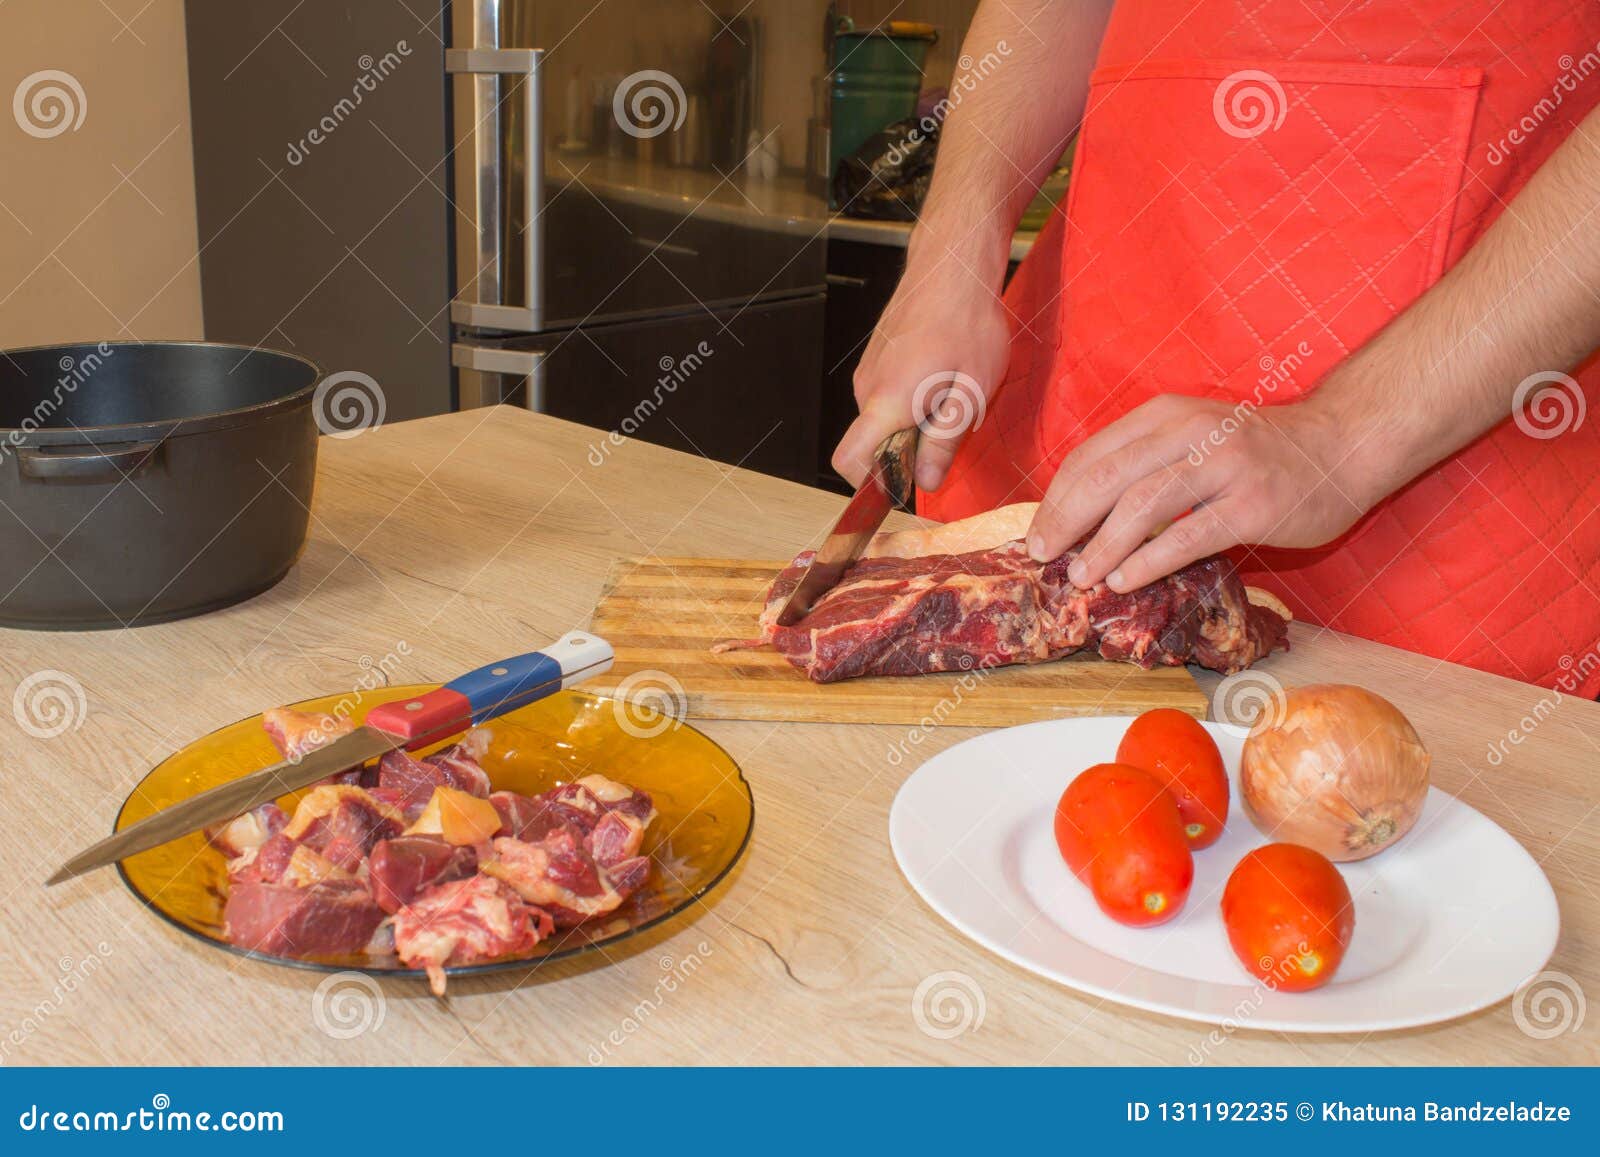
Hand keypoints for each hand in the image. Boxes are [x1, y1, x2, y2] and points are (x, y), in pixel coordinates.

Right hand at [831, 252, 1011, 490]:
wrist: (953, 262)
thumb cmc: (968, 320)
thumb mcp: (972, 392)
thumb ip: (945, 442)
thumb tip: (926, 482)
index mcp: (887, 402)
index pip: (848, 460)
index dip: (869, 484)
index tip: (901, 485)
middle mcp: (867, 388)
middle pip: (871, 443)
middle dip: (906, 449)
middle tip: (951, 426)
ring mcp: (868, 370)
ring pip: (882, 418)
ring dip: (912, 421)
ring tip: (952, 392)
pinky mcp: (876, 358)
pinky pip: (886, 395)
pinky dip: (911, 399)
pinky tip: (943, 375)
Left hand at [1025, 394, 1372, 590]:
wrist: (1343, 444)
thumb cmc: (1260, 450)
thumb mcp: (1195, 436)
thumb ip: (1146, 462)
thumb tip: (1082, 513)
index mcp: (1166, 415)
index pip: (1091, 455)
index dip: (1057, 496)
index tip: (1038, 530)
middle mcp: (1191, 434)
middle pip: (1106, 477)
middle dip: (1065, 521)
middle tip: (1041, 555)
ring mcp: (1224, 467)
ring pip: (1141, 505)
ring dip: (1101, 545)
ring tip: (1079, 576)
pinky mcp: (1253, 506)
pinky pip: (1187, 536)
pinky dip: (1148, 560)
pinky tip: (1125, 580)